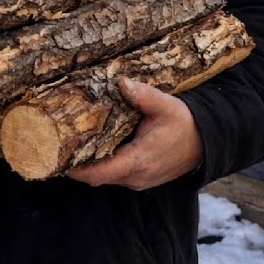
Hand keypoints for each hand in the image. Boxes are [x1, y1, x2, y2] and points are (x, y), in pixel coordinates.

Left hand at [66, 78, 202, 189]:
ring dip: (89, 164)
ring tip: (70, 143)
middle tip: (57, 143)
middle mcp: (135, 177)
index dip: (74, 168)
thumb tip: (121, 82)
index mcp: (138, 161)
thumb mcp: (165, 105)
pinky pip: (114, 175)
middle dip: (76, 164)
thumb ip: (142, 95)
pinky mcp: (140, 178)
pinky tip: (92, 146)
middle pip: (96, 177)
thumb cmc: (185, 125)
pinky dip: (101, 164)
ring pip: (104, 177)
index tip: (56, 155)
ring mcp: (138, 180)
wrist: (206, 143)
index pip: (97, 173)